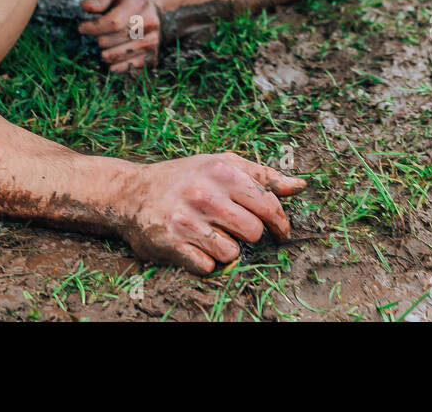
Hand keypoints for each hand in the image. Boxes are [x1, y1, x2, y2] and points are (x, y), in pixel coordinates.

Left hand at [78, 0, 161, 72]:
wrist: (152, 11)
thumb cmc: (126, 0)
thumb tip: (86, 7)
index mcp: (139, 3)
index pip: (113, 22)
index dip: (93, 27)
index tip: (82, 27)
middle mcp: (150, 22)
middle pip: (110, 40)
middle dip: (98, 38)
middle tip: (99, 34)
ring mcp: (152, 41)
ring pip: (115, 56)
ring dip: (104, 52)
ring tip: (106, 43)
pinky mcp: (152, 57)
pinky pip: (126, 68)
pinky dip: (114, 65)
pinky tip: (112, 55)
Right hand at [115, 152, 307, 273]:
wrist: (130, 192)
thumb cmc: (185, 177)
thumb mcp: (222, 164)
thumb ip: (262, 176)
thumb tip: (300, 185)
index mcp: (222, 170)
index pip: (268, 204)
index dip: (280, 223)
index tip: (281, 233)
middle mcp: (205, 194)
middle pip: (253, 232)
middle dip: (249, 235)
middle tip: (235, 229)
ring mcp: (187, 220)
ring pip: (232, 253)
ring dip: (226, 250)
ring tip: (211, 236)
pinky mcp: (171, 243)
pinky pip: (208, 267)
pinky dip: (206, 262)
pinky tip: (195, 247)